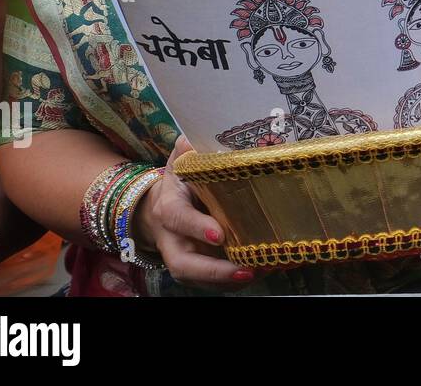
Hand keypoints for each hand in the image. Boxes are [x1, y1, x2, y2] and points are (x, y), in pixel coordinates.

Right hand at [133, 136, 255, 289]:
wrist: (160, 208)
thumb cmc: (179, 184)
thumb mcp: (180, 165)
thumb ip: (186, 152)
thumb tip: (191, 139)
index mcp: (169, 208)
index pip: (179, 219)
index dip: (196, 227)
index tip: (219, 234)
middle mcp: (173, 239)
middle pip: (185, 264)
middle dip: (214, 271)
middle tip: (245, 270)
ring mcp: (183, 257)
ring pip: (199, 277)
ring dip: (228, 279)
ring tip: (260, 272)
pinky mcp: (196, 269)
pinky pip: (212, 281)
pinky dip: (234, 280)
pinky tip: (260, 271)